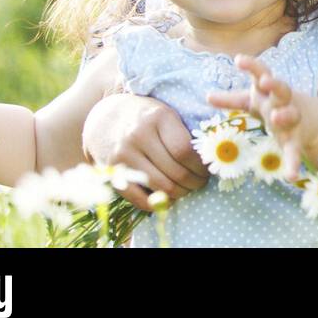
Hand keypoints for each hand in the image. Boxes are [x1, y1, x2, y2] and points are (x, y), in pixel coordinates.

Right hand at [83, 93, 208, 210]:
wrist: (105, 118)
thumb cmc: (146, 117)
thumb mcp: (166, 114)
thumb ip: (184, 132)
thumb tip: (211, 159)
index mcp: (158, 118)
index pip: (185, 150)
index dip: (200, 166)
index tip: (208, 169)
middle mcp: (139, 135)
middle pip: (175, 171)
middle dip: (194, 182)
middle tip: (200, 182)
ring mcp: (124, 155)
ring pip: (161, 186)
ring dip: (180, 193)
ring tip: (186, 189)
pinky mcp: (113, 173)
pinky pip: (139, 198)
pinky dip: (157, 203)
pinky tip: (167, 197)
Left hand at [206, 54, 317, 181]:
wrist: (312, 119)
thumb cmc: (274, 105)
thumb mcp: (254, 101)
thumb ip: (232, 100)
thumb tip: (207, 95)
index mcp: (269, 90)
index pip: (260, 73)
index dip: (251, 66)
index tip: (238, 59)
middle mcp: (282, 101)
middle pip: (281, 88)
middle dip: (274, 83)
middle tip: (265, 81)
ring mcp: (292, 119)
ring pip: (290, 114)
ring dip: (284, 115)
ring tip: (276, 117)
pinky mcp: (297, 139)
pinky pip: (294, 151)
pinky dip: (292, 163)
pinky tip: (290, 176)